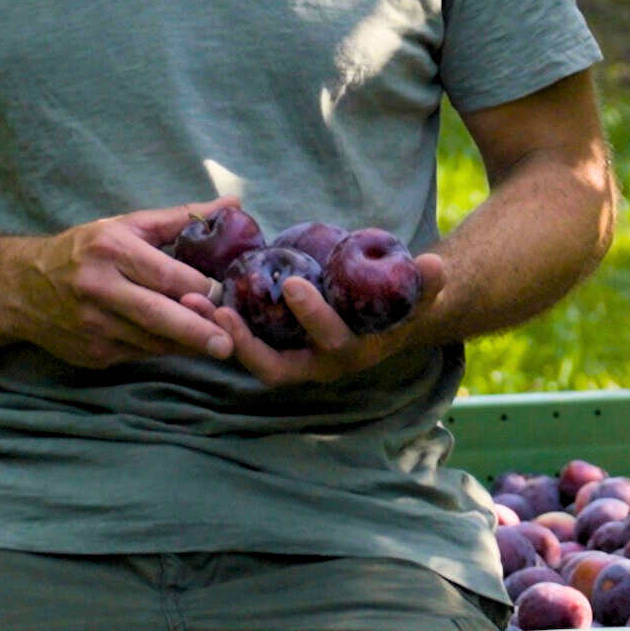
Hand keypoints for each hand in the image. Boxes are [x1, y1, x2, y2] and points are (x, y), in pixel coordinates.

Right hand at [2, 200, 238, 366]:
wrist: (21, 287)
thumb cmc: (83, 250)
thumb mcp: (126, 226)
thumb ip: (180, 218)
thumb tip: (233, 203)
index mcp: (110, 250)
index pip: (166, 275)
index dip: (201, 289)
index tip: (228, 297)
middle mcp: (98, 288)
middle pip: (158, 314)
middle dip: (197, 331)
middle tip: (228, 344)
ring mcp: (93, 325)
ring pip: (152, 341)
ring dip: (186, 345)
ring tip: (215, 344)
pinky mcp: (92, 353)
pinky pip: (139, 354)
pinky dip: (163, 350)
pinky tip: (180, 345)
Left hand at [189, 251, 453, 386]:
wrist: (389, 319)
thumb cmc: (400, 303)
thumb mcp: (417, 294)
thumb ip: (426, 283)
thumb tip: (437, 265)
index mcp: (353, 353)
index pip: (329, 343)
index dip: (311, 318)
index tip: (294, 284)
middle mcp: (319, 366)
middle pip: (278, 365)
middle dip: (248, 339)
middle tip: (223, 305)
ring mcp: (295, 361)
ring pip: (251, 359)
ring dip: (221, 334)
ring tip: (192, 302)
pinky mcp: (276, 349)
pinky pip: (244, 344)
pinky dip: (222, 325)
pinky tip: (196, 295)